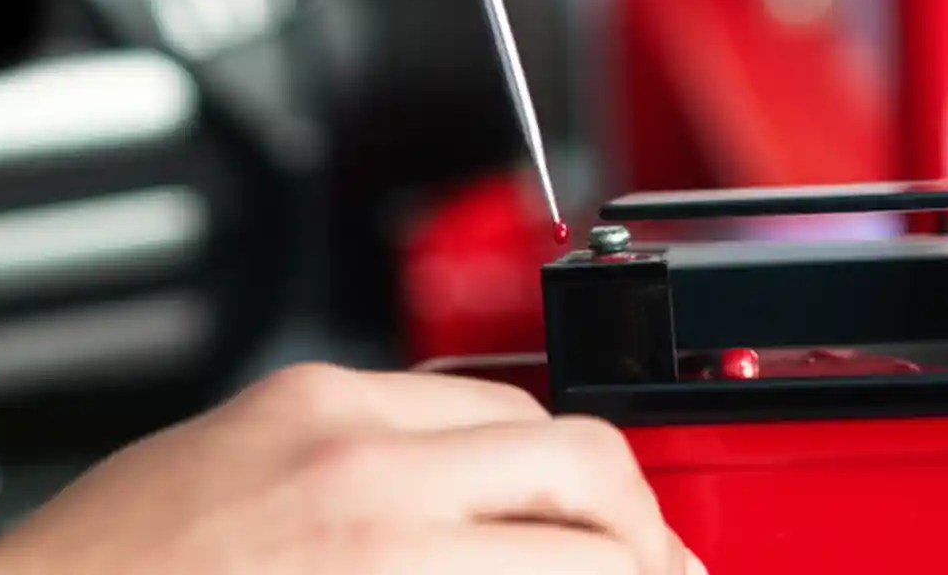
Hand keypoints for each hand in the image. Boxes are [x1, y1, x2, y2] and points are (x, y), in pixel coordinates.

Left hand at [0, 364, 705, 574]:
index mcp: (385, 561)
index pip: (591, 557)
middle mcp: (366, 465)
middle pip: (583, 457)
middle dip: (643, 520)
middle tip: (655, 563)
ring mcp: (325, 409)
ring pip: (520, 409)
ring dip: (570, 470)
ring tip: (580, 525)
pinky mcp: (293, 389)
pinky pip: (434, 396)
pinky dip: (481, 441)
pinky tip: (482, 487)